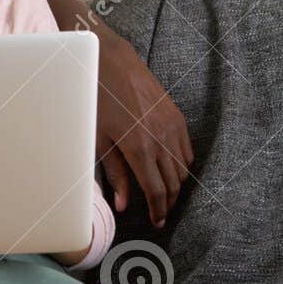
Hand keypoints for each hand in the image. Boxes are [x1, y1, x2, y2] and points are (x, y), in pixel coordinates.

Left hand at [95, 32, 194, 228]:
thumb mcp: (98, 140)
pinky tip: (172, 169)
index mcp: (139, 148)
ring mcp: (172, 126)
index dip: (159, 210)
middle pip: (173, 182)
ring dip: (177, 184)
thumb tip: (124, 204)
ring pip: (183, 167)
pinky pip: (187, 148)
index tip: (158, 222)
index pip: (156, 190)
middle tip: (161, 214)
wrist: (110, 61)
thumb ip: (115, 174)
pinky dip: (182, 163)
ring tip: (166, 195)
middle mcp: (161, 139)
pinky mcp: (176, 115)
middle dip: (169, 202)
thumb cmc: (96, 99)